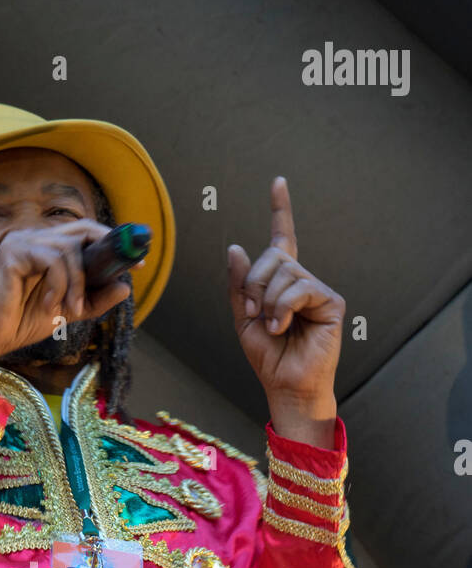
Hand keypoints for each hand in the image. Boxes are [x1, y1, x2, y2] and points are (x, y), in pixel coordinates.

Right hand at [0, 219, 131, 378]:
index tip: (136, 262)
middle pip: (82, 228)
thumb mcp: (66, 312)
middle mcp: (32, 237)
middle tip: (127, 270)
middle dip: (108, 249)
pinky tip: (51, 306)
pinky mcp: (14, 252)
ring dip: (79, 283)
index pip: (84, 232)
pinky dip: (61, 285)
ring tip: (71, 311)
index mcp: (44, 247)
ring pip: (70, 248)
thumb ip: (92, 300)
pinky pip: (54, 260)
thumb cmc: (19, 324)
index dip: (112, 243)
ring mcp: (22, 241)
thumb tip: (125, 287)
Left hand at [227, 178, 344, 443]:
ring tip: (274, 326)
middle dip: (254, 283)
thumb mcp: (243, 319)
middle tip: (255, 313)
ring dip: (269, 301)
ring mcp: (317, 289)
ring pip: (285, 272)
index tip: (278, 183)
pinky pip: (300, 287)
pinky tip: (284, 326)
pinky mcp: (331, 301)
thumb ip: (239, 285)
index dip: (281, 211)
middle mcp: (301, 280)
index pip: (282, 239)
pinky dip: (284, 307)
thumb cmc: (268, 357)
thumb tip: (236, 246)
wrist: (286, 385)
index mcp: (281, 283)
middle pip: (273, 256)